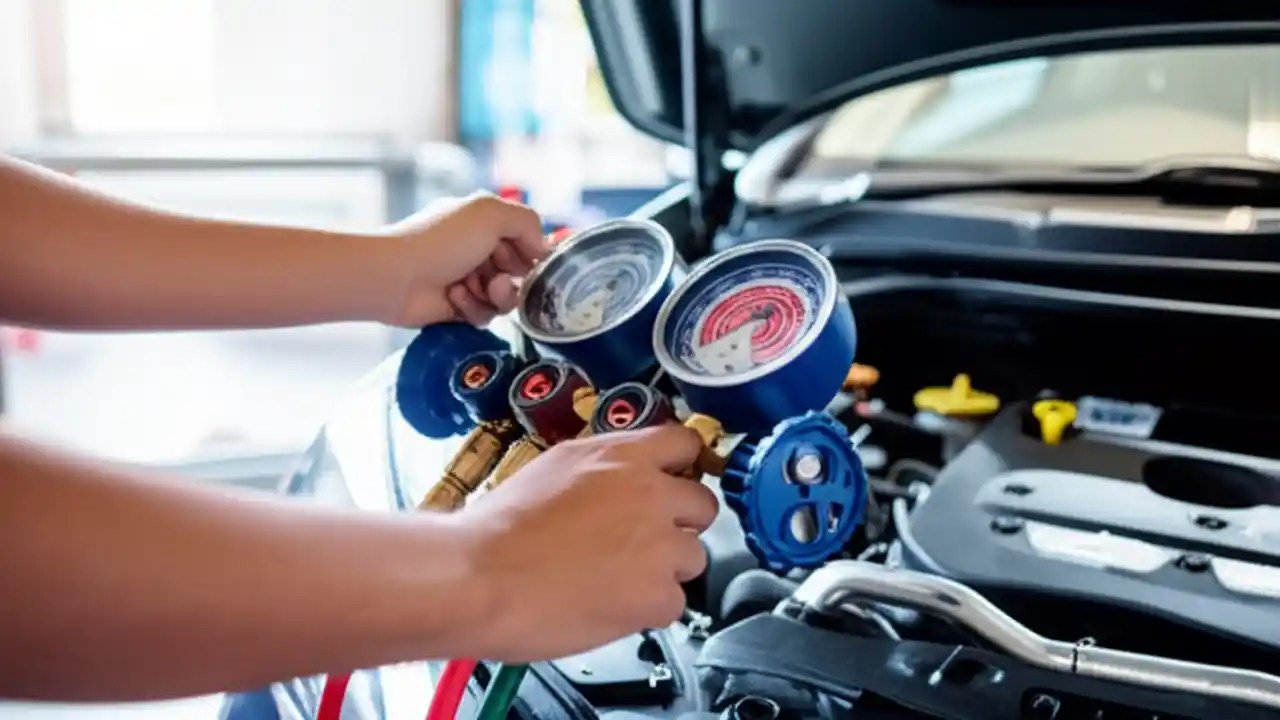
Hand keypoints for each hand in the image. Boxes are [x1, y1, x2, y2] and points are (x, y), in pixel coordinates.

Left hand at [382, 193, 549, 326]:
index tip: (534, 264)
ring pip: (505, 297)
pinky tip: (453, 297)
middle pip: (519, 272)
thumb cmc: (440, 240)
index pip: (525, 239)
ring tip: (472, 288)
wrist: (395, 277)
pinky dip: (473, 306)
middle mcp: (476, 249)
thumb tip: (543, 248)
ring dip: (494, 295)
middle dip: (514, 278)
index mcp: (483, 222)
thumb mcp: (491, 214)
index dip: (533, 253)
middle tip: (497, 280)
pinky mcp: (458, 307)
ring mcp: (467, 279)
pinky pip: (485, 314)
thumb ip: (528, 222)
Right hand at [455, 425, 718, 661]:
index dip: (681, 468)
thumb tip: (623, 476)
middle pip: (703, 505)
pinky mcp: (657, 596)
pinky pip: (674, 603)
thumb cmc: (500, 528)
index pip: (686, 444)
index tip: (672, 483)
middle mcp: (652, 494)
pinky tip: (609, 605)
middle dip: (680, 524)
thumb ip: (602, 467)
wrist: (478, 578)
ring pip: (692, 557)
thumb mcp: (553, 466)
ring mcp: (660, 546)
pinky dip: (648, 609)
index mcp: (623, 456)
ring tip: (614, 579)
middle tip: (642, 542)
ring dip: (664, 570)